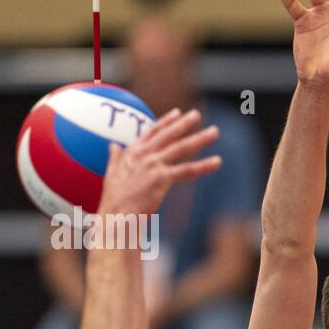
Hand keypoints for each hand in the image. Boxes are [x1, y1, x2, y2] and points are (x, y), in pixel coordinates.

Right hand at [97, 108, 220, 218]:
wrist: (115, 214)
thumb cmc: (114, 199)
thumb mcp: (110, 173)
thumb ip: (115, 157)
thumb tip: (113, 145)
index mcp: (132, 153)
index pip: (152, 132)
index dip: (166, 121)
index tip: (177, 113)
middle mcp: (144, 155)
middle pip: (168, 135)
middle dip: (184, 123)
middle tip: (197, 114)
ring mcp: (154, 165)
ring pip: (181, 148)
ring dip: (200, 139)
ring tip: (215, 132)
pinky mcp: (162, 178)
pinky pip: (187, 170)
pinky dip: (204, 166)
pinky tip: (217, 162)